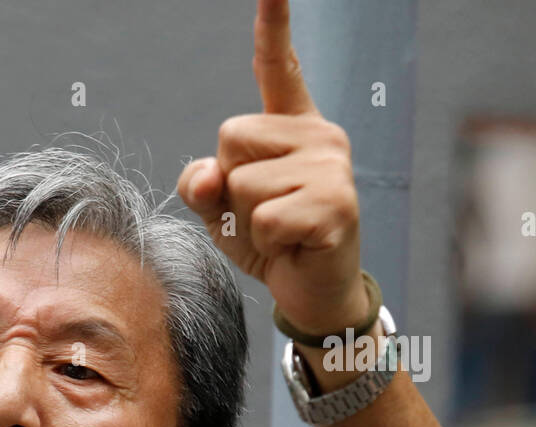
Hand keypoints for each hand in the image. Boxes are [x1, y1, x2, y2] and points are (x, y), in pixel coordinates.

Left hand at [177, 0, 369, 336]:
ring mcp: (332, 168)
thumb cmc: (268, 242)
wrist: (311, 291)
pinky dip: (264, 243)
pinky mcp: (335, 206)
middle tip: (261, 214)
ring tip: (278, 232)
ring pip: (243, 183)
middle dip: (228, 185)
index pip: (279, 68)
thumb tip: (204, 177)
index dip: (273, 26)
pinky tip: (292, 246)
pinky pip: (264, 219)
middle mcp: (320, 135)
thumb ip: (200, 183)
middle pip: (229, 137)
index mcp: (292, 126)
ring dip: (245, 221)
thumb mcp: (220, 209)